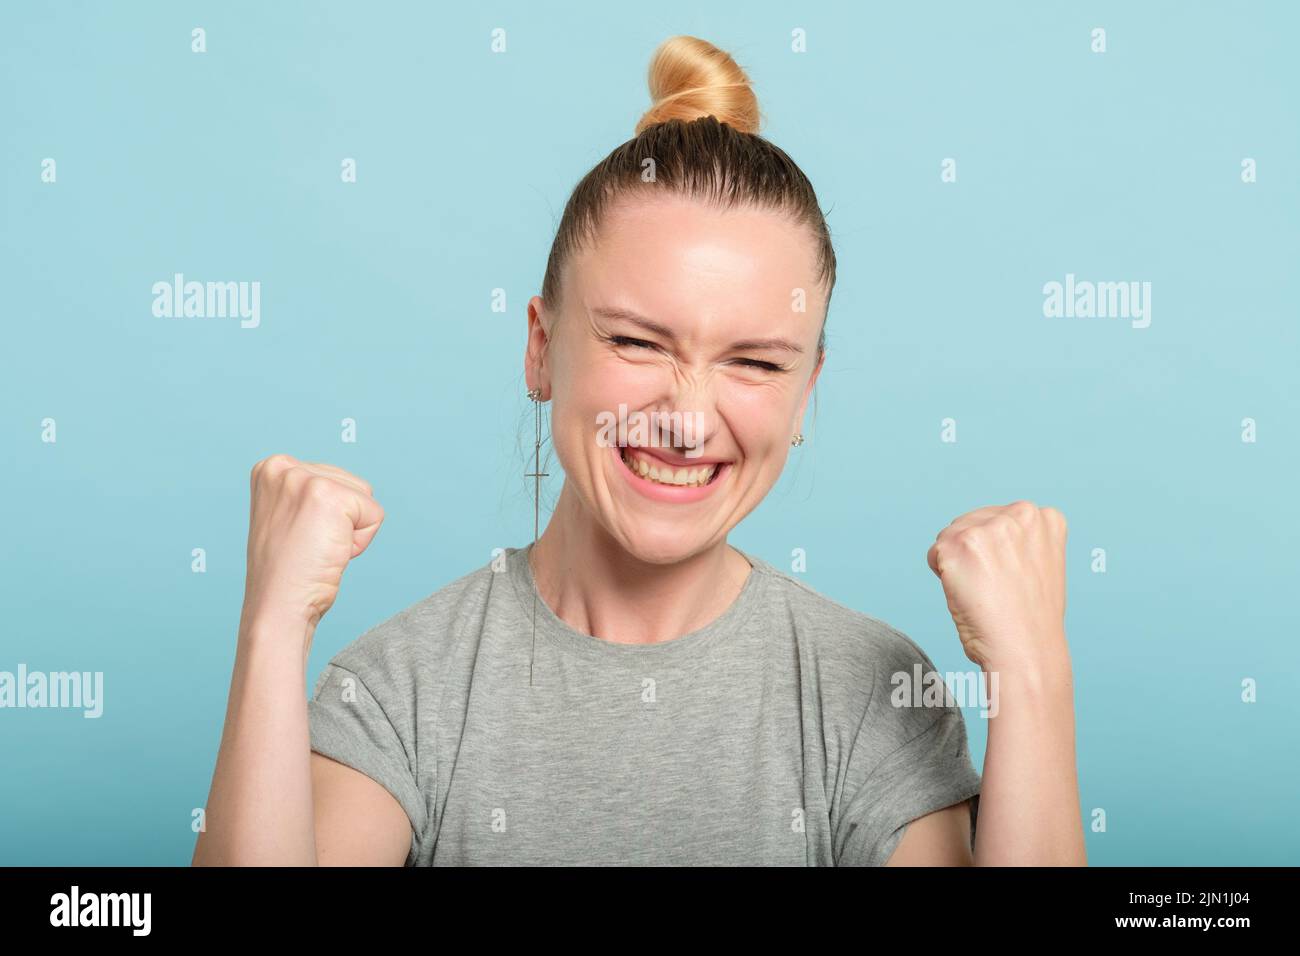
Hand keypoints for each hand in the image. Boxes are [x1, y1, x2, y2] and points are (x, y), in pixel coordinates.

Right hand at [240, 454, 384, 635]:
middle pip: (351, 484)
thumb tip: (338, 486)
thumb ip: (306, 493)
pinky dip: (361, 541)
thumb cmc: (286, 571)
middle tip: (310, 546)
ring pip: (364, 497)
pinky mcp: (329, 496)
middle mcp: (283, 467)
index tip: (301, 536)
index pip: (332, 478)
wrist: (277, 605)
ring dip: (351, 530)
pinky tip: (330, 553)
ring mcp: (304, 479)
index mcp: (271, 468)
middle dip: (341, 521)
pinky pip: (374, 515)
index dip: (327, 515)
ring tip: (318, 548)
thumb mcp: (287, 516)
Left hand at [926, 500, 1067, 672]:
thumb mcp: (1041, 566)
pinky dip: (942, 575)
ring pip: (951, 536)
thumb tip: (990, 538)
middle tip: (993, 589)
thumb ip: (1022, 542)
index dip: (997, 551)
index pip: (1000, 518)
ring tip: (983, 592)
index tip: (1010, 577)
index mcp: (1046, 518)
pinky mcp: (960, 544)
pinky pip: (935, 554)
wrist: (1026, 651)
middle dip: (973, 553)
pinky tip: (967, 594)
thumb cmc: (1031, 620)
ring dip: (957, 563)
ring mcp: (990, 528)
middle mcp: (1021, 514)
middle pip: (972, 522)